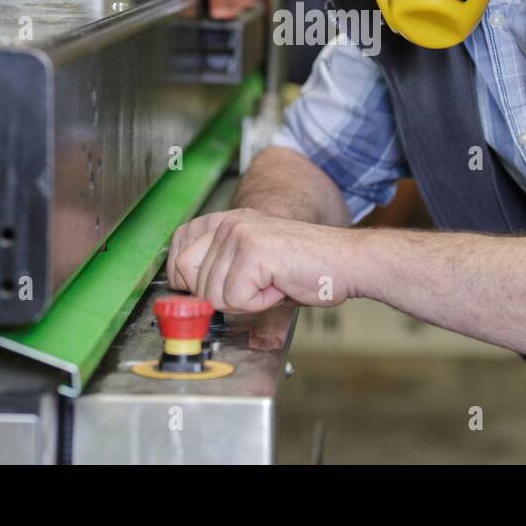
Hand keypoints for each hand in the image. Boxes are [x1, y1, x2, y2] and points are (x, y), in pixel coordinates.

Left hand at [165, 207, 356, 313]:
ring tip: (273, 283)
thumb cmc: (307, 268)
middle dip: (220, 296)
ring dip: (246, 300)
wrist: (347, 262)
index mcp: (226, 221)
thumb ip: (221, 272)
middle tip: (255, 286)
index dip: (189, 280)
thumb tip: (188, 302)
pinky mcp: (252, 251)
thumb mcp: (254, 265)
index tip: (215, 290)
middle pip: (188, 279)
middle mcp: (228, 222)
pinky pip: (235, 300)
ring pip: (212, 295)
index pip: (177, 252)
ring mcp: (238, 234)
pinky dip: (260, 304)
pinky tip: (280, 286)